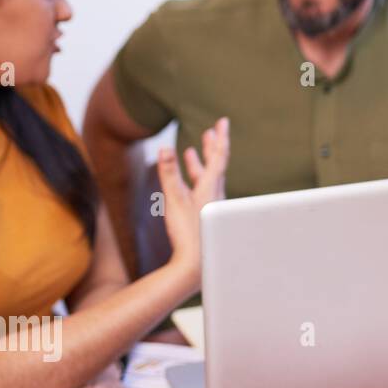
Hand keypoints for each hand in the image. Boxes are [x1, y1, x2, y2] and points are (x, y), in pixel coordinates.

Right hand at [158, 117, 229, 269]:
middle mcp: (215, 194)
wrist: (197, 266)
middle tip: (211, 130)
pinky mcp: (203, 217)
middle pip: (216, 165)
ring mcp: (210, 206)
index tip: (223, 121)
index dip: (220, 137)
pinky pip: (200, 192)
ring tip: (190, 152)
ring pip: (207, 179)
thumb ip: (169, 173)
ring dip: (199, 163)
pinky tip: (185, 184)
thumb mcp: (174, 200)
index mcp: (211, 187)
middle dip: (212, 146)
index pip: (219, 156)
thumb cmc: (188, 233)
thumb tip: (165, 148)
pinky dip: (193, 181)